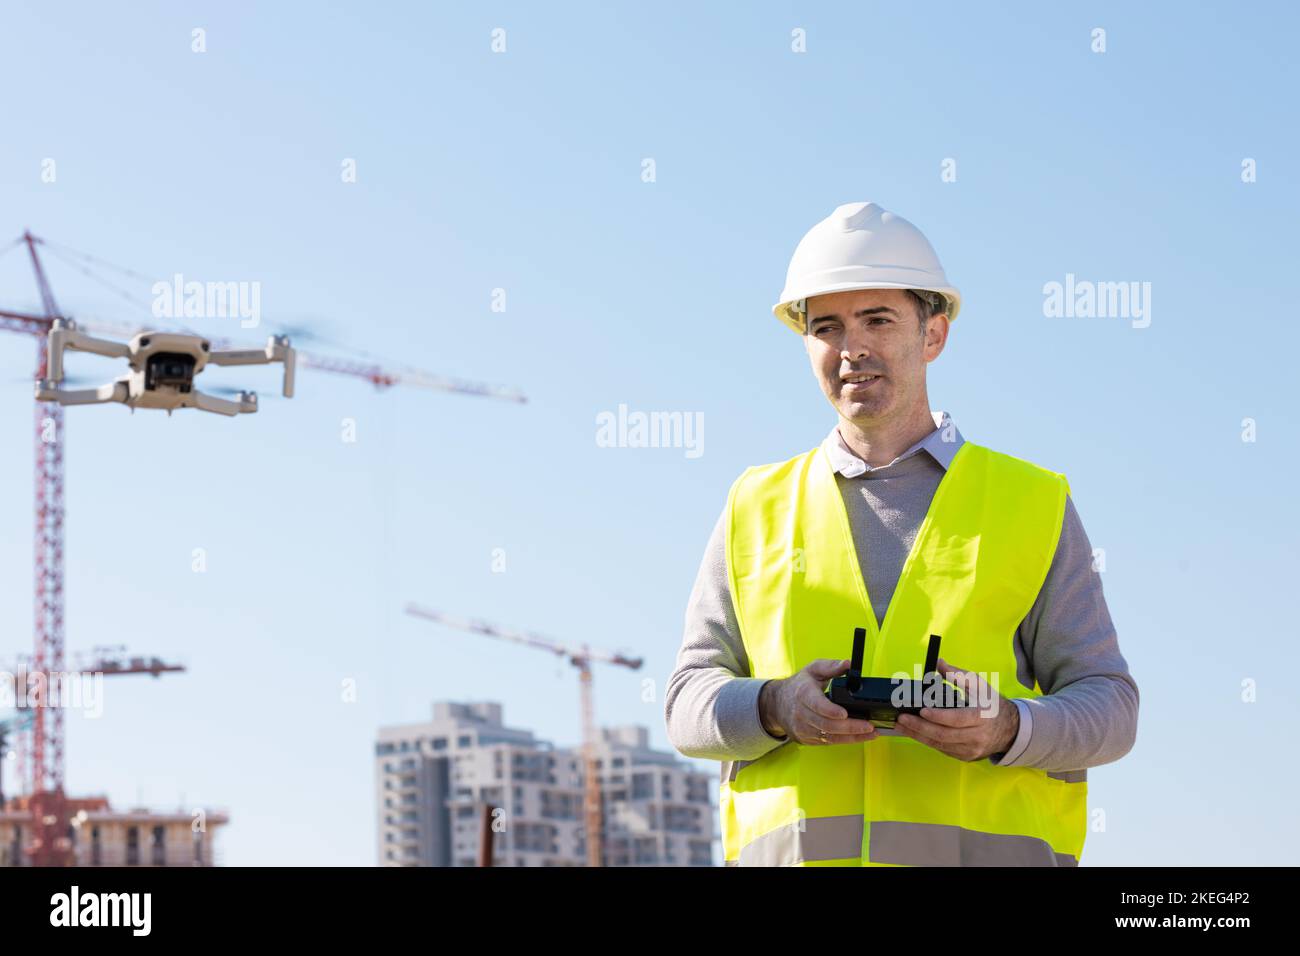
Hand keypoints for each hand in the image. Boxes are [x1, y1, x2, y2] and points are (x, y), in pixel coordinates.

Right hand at [758, 659, 878, 746]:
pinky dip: (845, 740)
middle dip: (850, 727)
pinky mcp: (807, 739)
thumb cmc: (799, 686)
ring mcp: (803, 728)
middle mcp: (801, 713)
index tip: (845, 713)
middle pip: (827, 724)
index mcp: (803, 694)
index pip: (816, 705)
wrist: (777, 704)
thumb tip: (847, 664)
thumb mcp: (813, 670)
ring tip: (871, 733)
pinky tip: (859, 736)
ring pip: (829, 737)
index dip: (830, 710)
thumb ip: (831, 666)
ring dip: (852, 737)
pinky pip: (828, 742)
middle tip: (869, 726)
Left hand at [894, 658, 1018, 761]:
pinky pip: (942, 749)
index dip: (939, 716)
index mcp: (981, 716)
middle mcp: (977, 736)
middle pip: (944, 735)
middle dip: (920, 727)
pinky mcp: (965, 756)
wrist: (1009, 728)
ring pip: (940, 745)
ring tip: (901, 726)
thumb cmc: (991, 703)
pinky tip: (913, 732)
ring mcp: (971, 749)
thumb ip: (958, 674)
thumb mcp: (979, 685)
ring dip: (918, 735)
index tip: (922, 710)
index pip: (957, 719)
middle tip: (902, 718)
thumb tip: (939, 663)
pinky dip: (926, 741)